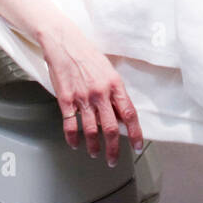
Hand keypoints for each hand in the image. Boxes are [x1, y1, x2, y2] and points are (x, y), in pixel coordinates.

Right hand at [39, 20, 143, 165]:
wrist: (64, 42)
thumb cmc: (87, 54)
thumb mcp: (108, 70)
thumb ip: (115, 92)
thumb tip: (120, 114)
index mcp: (115, 84)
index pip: (129, 114)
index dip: (135, 133)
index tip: (138, 146)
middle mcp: (100, 93)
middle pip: (111, 128)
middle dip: (114, 149)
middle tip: (113, 159)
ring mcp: (82, 97)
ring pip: (91, 131)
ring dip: (94, 147)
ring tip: (95, 154)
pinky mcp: (65, 99)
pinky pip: (70, 125)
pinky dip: (73, 138)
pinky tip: (75, 144)